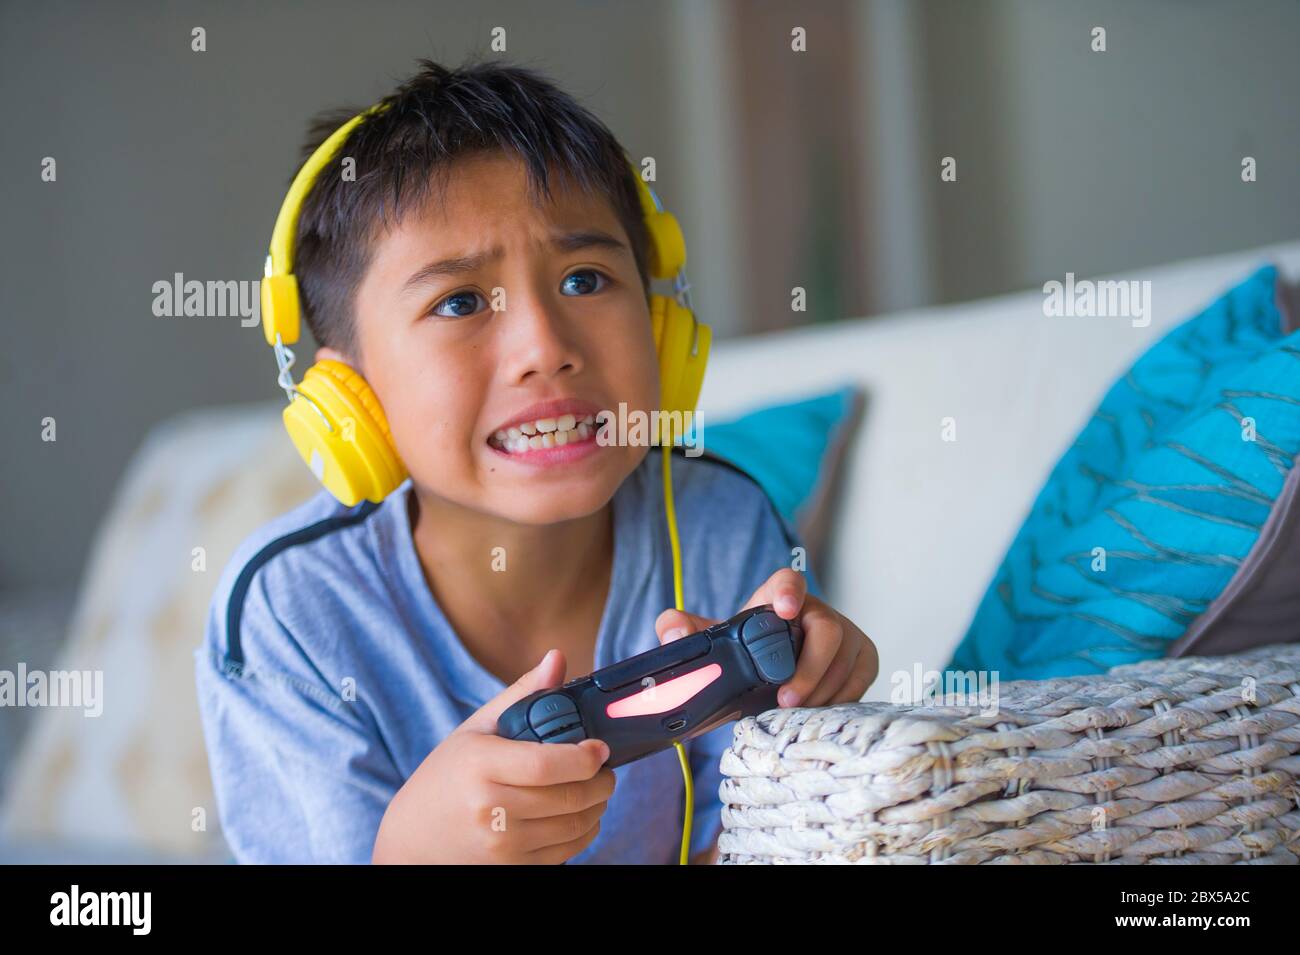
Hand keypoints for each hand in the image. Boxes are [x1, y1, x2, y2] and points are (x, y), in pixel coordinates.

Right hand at [372, 649, 615, 863]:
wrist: (413, 839)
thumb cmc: (446, 778)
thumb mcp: (475, 730)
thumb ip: (521, 694)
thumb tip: (557, 658)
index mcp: (479, 765)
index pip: (546, 765)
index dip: (584, 758)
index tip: (600, 749)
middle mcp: (490, 809)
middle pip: (569, 797)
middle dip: (601, 782)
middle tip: (604, 770)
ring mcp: (501, 845)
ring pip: (575, 826)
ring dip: (597, 807)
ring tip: (594, 790)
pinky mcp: (511, 868)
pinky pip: (566, 851)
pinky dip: (583, 832)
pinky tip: (578, 815)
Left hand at [655, 568, 877, 707]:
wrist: (762, 684)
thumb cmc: (739, 658)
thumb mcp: (707, 645)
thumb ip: (681, 630)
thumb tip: (673, 633)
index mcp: (777, 598)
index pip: (789, 581)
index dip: (790, 591)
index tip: (784, 609)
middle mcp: (816, 611)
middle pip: (828, 630)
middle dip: (809, 667)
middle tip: (784, 699)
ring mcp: (845, 634)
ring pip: (847, 659)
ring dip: (823, 691)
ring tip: (794, 714)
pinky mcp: (863, 659)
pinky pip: (861, 679)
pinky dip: (841, 699)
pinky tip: (817, 714)